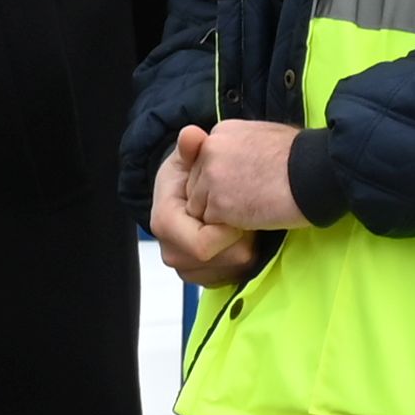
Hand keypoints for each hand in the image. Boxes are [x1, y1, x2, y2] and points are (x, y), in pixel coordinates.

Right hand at [149, 130, 261, 290]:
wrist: (189, 192)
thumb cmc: (192, 172)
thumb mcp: (191, 155)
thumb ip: (192, 148)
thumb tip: (191, 135)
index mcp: (164, 221)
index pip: (202, 245)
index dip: (228, 231)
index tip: (243, 212)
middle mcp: (170, 250)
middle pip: (217, 262)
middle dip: (240, 242)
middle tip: (250, 218)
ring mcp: (185, 266)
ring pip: (227, 273)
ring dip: (244, 250)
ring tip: (248, 225)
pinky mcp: (199, 276)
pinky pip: (228, 279)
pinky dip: (241, 262)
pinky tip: (245, 241)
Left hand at [183, 115, 310, 240]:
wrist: (316, 172)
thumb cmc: (302, 156)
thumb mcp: (264, 136)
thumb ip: (240, 147)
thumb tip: (237, 159)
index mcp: (221, 132)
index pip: (204, 164)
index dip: (222, 180)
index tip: (246, 182)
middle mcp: (209, 151)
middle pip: (197, 185)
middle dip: (217, 197)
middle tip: (249, 198)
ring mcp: (211, 177)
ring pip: (201, 207)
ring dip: (222, 214)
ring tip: (253, 207)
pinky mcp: (218, 204)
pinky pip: (212, 224)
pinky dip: (229, 227)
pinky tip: (253, 217)